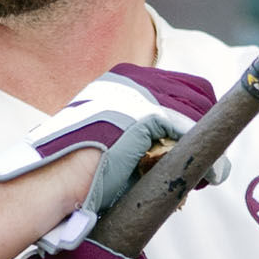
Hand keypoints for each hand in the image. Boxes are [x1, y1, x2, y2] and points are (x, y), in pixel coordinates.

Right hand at [0, 63, 229, 249]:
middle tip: (209, 163)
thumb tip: (161, 148)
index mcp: (120, 79)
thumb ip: (132, 132)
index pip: (177, 85)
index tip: (198, 143)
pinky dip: (206, 157)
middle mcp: (131, 79)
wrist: (48, 180)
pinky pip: (190, 132)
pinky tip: (211, 176)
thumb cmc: (67, 169)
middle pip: (195, 92)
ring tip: (210, 176)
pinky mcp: (146, 114)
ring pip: (197, 111)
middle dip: (207, 126)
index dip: (194, 114)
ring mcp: (138, 94)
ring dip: (210, 144)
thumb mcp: (102, 136)